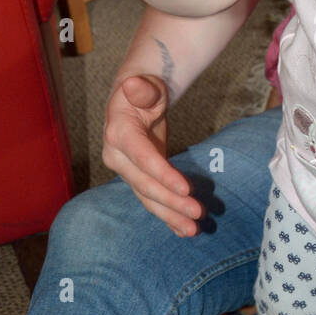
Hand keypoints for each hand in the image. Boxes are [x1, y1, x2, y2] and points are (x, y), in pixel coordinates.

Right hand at [102, 74, 202, 234]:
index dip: (163, 175)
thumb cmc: (143, 90)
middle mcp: (117, 157)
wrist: (134, 100)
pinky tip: (183, 229)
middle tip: (198, 213)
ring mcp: (126, 171)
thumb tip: (132, 84)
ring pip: (148, 198)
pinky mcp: (138, 178)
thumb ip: (142, 89)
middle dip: (171, 202)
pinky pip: (151, 200)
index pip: (143, 159)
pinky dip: (167, 216)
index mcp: (119, 134)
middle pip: (145, 184)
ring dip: (170, 216)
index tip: (186, 189)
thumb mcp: (145, 85)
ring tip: (193, 230)